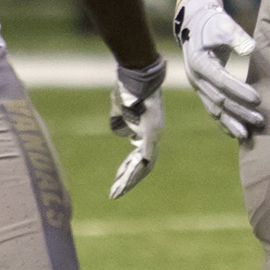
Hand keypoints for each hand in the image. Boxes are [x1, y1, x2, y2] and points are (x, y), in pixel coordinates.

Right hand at [108, 58, 166, 198]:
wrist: (137, 75)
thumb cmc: (129, 87)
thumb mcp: (121, 107)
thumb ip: (121, 120)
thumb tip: (121, 132)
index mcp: (148, 128)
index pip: (141, 153)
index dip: (130, 166)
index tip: (119, 175)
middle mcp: (154, 134)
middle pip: (143, 164)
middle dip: (128, 179)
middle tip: (115, 192)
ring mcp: (154, 136)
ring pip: (143, 167)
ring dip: (128, 181)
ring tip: (115, 193)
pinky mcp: (150, 136)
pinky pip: (142, 161)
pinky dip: (132, 174)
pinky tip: (121, 184)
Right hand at [173, 0, 262, 139]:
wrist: (194, 24)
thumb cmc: (213, 23)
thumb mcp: (223, 24)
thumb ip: (236, 36)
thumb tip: (251, 48)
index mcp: (199, 61)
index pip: (221, 80)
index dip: (239, 91)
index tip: (258, 98)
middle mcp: (195, 77)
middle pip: (219, 99)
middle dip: (240, 111)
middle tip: (260, 119)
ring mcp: (197, 86)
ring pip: (214, 109)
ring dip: (231, 121)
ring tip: (248, 135)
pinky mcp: (202, 90)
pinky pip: (212, 109)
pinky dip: (223, 121)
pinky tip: (235, 132)